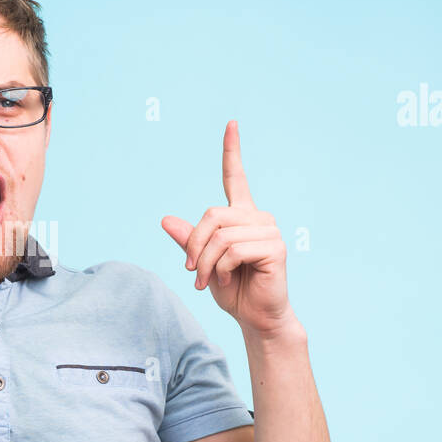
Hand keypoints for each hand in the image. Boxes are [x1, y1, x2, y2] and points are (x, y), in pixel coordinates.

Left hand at [161, 120, 296, 337]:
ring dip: (207, 262)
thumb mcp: (203, 264)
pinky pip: (234, 250)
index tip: (231, 124)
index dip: (232, 151)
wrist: (256, 317)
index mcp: (241, 216)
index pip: (236, 177)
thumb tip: (165, 220)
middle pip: (212, 215)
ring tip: (209, 281)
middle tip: (192, 271)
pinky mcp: (275, 248)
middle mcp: (257, 217)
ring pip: (221, 235)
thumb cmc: (233, 290)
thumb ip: (189, 242)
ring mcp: (269, 230)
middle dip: (194, 245)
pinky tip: (229, 280)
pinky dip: (222, 269)